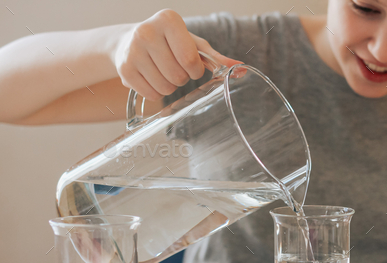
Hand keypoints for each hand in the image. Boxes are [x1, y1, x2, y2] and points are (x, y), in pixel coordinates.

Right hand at [113, 9, 241, 100]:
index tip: (191, 65)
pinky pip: (151, 94)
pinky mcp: (123, 69)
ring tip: (164, 72)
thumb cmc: (170, 42)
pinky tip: (152, 78)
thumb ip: (216, 58)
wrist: (129, 40)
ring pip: (165, 88)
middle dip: (183, 78)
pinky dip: (156, 92)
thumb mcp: (193, 44)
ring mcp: (132, 50)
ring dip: (171, 87)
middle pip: (178, 76)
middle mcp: (147, 31)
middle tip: (176, 68)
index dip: (195, 70)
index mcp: (168, 20)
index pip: (190, 60)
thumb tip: (240, 69)